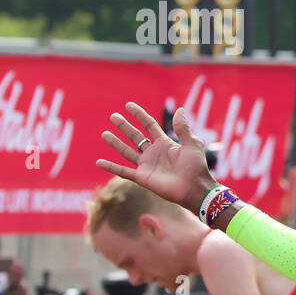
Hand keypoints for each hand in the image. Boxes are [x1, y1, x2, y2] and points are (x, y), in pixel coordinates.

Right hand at [96, 103, 215, 212]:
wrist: (194, 188)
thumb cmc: (196, 167)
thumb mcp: (192, 144)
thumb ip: (183, 129)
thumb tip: (179, 110)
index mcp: (165, 144)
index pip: (149, 126)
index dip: (140, 115)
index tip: (128, 105)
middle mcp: (154, 153)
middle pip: (135, 136)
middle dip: (124, 126)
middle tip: (113, 116)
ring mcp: (147, 165)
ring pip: (127, 151)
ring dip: (115, 143)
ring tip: (104, 134)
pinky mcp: (142, 178)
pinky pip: (123, 172)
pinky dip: (111, 167)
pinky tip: (99, 162)